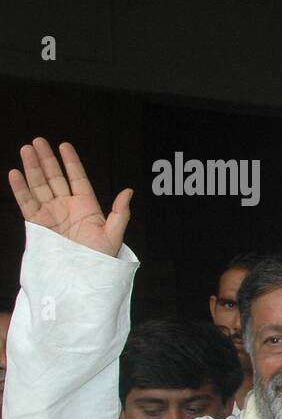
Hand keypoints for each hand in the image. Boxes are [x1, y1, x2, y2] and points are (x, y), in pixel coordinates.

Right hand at [7, 138, 132, 256]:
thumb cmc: (100, 259)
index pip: (77, 178)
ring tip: (27, 150)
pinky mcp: (37, 224)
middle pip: (55, 178)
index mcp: (86, 206)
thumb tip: (128, 192)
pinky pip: (27, 203)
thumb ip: (120, 213)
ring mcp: (51, 214)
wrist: (82, 277)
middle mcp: (67, 207)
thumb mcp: (114, 235)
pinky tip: (15, 173)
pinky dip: (20, 189)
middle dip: (47, 159)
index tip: (64, 145)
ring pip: (39, 186)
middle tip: (38, 141)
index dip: (71, 162)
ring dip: (32, 168)